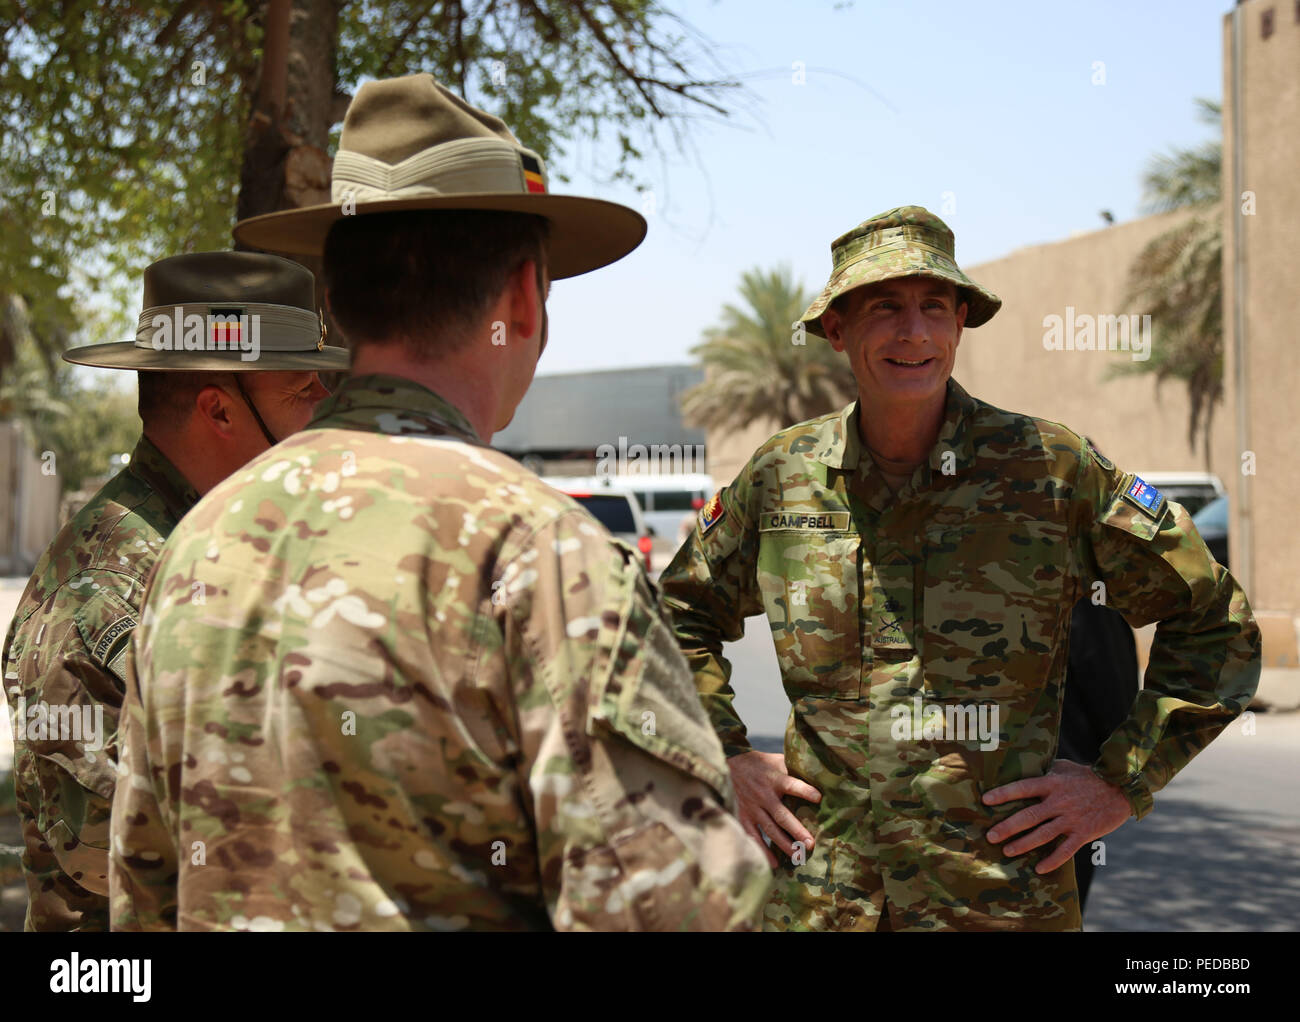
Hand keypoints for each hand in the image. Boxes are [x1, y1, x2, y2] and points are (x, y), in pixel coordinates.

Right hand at [726, 750, 821, 868]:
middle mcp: (764, 795)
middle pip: (781, 815)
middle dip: (796, 830)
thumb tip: (820, 775)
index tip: (819, 798)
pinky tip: (774, 863)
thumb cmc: (762, 763)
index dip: (804, 791)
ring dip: (783, 844)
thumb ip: (795, 769)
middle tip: (810, 844)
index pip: (792, 784)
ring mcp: (753, 807)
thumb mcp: (778, 760)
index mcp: (775, 779)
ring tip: (797, 856)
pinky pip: (753, 835)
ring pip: (769, 828)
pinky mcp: (745, 815)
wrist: (732, 763)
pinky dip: (763, 849)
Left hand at [982, 759, 1132, 872]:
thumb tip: (1025, 768)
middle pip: (1029, 816)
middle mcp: (1059, 801)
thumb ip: (1045, 770)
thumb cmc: (1088, 776)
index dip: (1004, 794)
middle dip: (1008, 827)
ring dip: (1024, 844)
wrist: (1121, 788)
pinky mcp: (1084, 833)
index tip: (985, 800)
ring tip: (1007, 851)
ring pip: (1043, 834)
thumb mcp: (1065, 767)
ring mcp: (1071, 818)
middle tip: (990, 836)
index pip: (1023, 787)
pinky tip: (1039, 869)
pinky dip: (1052, 860)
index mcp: (1052, 783)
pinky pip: (1066, 850)